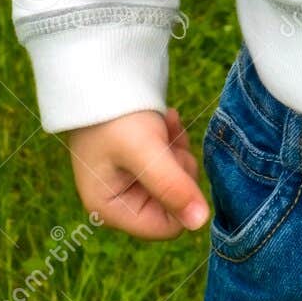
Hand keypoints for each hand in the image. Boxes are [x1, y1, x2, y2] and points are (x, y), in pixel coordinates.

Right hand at [65, 106, 210, 239]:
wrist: (101, 73)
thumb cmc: (116, 116)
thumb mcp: (146, 151)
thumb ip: (172, 187)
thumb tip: (200, 222)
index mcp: (111, 210)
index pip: (166, 227)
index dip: (181, 196)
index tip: (174, 161)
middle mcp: (118, 202)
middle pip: (173, 202)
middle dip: (178, 169)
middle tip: (167, 140)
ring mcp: (128, 182)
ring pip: (176, 180)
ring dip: (176, 150)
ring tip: (163, 124)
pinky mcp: (138, 162)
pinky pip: (170, 161)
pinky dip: (173, 140)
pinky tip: (166, 119)